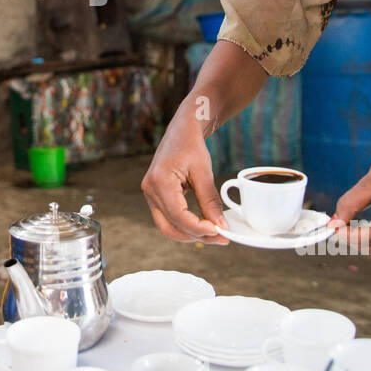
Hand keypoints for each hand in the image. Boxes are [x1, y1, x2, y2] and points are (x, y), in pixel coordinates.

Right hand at [140, 120, 229, 244]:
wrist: (181, 132)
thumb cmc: (191, 147)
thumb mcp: (204, 173)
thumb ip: (210, 201)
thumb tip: (220, 226)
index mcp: (159, 181)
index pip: (177, 215)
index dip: (198, 228)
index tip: (219, 231)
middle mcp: (150, 190)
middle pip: (170, 226)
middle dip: (195, 236)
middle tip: (220, 238)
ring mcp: (150, 194)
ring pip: (168, 226)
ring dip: (190, 234)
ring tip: (214, 234)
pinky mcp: (155, 197)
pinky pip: (168, 218)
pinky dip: (185, 225)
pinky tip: (203, 225)